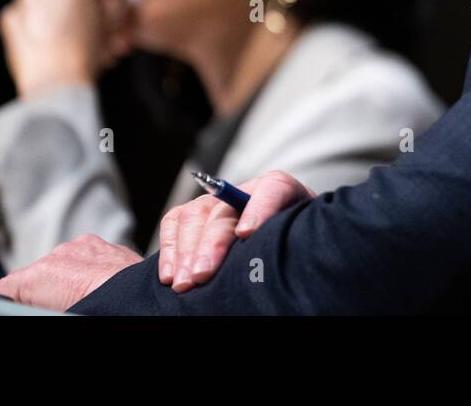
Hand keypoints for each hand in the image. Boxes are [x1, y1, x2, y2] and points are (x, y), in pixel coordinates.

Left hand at [0, 0, 132, 98]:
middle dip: (98, 1)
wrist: (54, 85)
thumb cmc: (85, 54)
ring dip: (75, 14)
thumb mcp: (118, 22)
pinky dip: (48, 25)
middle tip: (113, 23)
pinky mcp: (12, 18)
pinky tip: (63, 44)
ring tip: (91, 42)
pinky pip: (35, 15)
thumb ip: (122, 0)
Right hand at [0, 234, 142, 310]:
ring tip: (87, 294)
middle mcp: (57, 254)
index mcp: (38, 274)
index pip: (10, 286)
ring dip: (71, 275)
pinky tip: (101, 284)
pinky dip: (91, 267)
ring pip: (65, 261)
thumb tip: (25, 297)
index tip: (34, 307)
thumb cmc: (97, 306)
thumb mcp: (52, 309)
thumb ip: (31, 297)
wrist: (133, 297)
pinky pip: (87, 255)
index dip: (22, 299)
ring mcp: (81, 246)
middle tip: (66, 303)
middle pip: (40, 273)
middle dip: (49, 287)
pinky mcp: (102, 244)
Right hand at [158, 170, 315, 291]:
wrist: (279, 243)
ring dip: (186, 252)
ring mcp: (216, 202)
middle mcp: (245, 193)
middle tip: (204, 274)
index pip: (274, 189)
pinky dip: (169, 249)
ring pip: (195, 216)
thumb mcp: (301, 240)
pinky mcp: (194, 215)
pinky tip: (170, 276)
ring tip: (185, 282)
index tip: (246, 233)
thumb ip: (294, 240)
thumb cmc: (291, 244)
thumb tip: (283, 259)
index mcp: (282, 192)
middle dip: (212, 242)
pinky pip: (174, 222)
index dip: (261, 208)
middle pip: (224, 210)